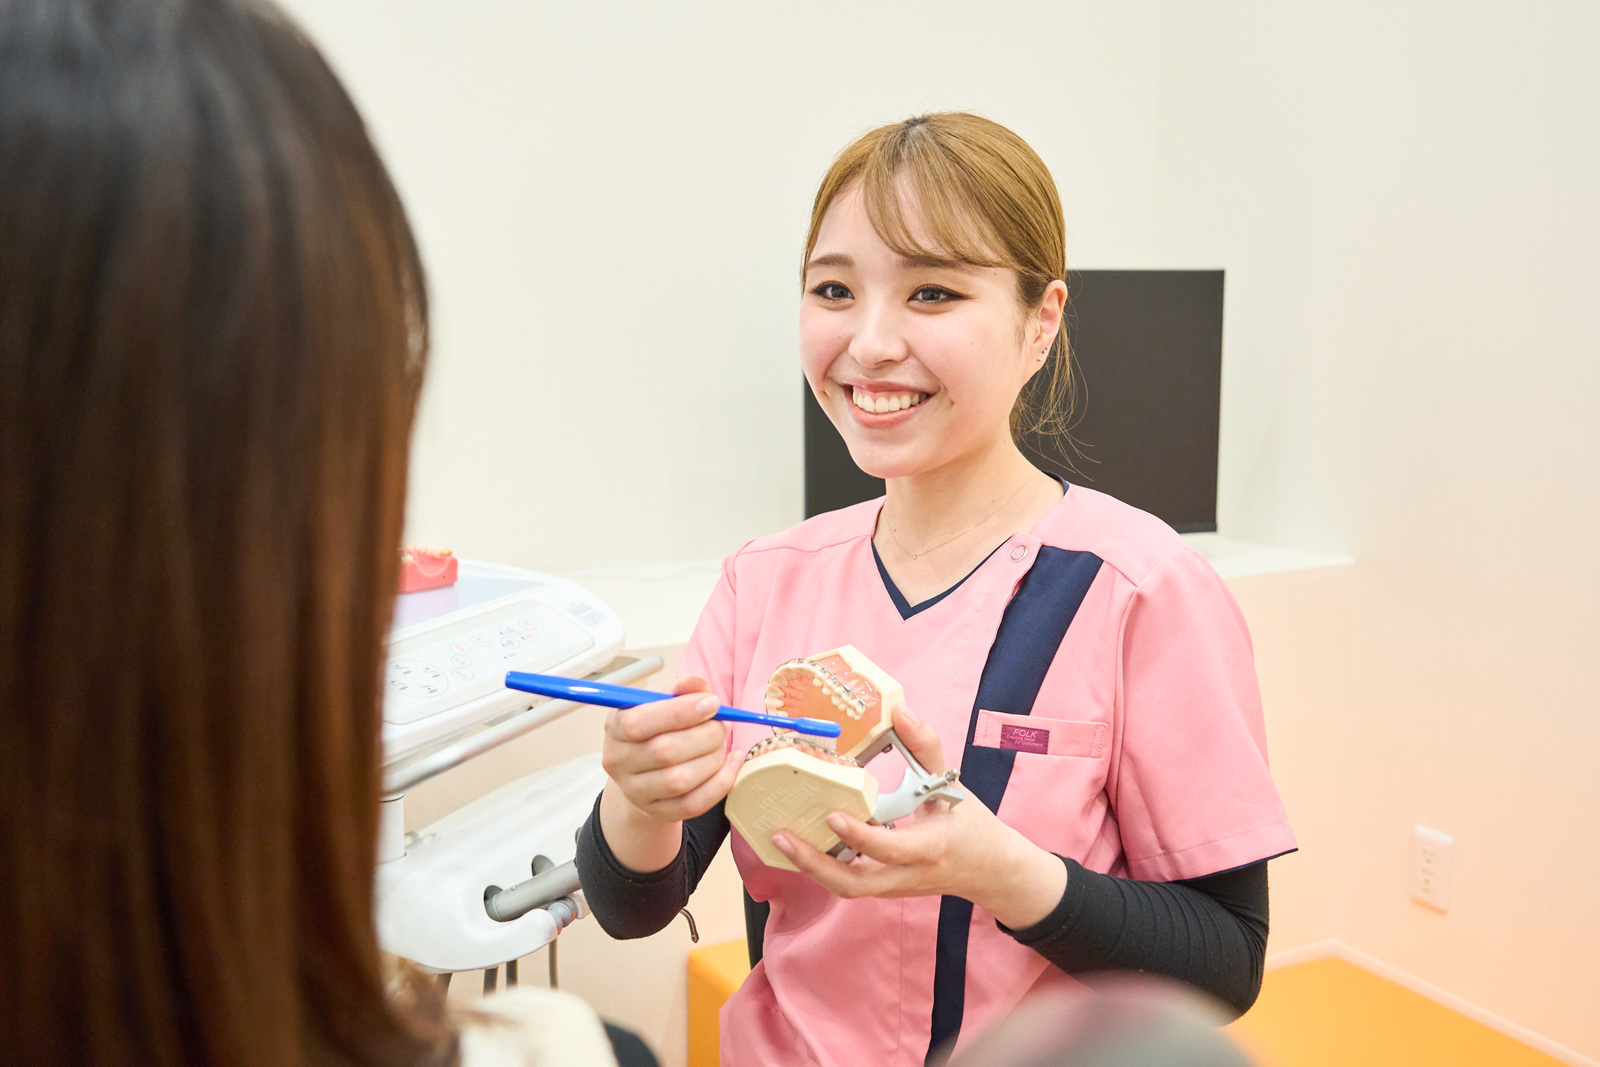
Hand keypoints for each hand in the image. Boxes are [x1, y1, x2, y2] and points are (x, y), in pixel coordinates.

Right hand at [601, 674, 740, 822]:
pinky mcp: (659, 812)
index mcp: (615, 728)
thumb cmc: (655, 732)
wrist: (644, 775)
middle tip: (722, 725)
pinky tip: (732, 763)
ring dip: (713, 759)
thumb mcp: (660, 704)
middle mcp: (619, 762)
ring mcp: (636, 791)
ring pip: (680, 780)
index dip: (680, 712)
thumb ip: (679, 690)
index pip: (639, 722)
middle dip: (705, 735)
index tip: (712, 703)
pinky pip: (694, 803)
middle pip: (665, 751)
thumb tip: (696, 683)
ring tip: (722, 745)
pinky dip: (721, 782)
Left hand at [771, 704, 1066, 929]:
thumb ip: (926, 746)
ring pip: (847, 888)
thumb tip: (900, 709)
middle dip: (815, 865)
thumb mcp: (952, 783)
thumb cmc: (970, 824)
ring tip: (780, 839)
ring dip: (811, 867)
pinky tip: (801, 842)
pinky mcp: (885, 888)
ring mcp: (894, 887)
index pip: (890, 848)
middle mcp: (908, 874)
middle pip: (855, 884)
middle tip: (782, 836)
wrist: (990, 871)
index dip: (859, 835)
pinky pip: (850, 882)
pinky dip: (823, 866)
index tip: (832, 814)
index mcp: (929, 847)